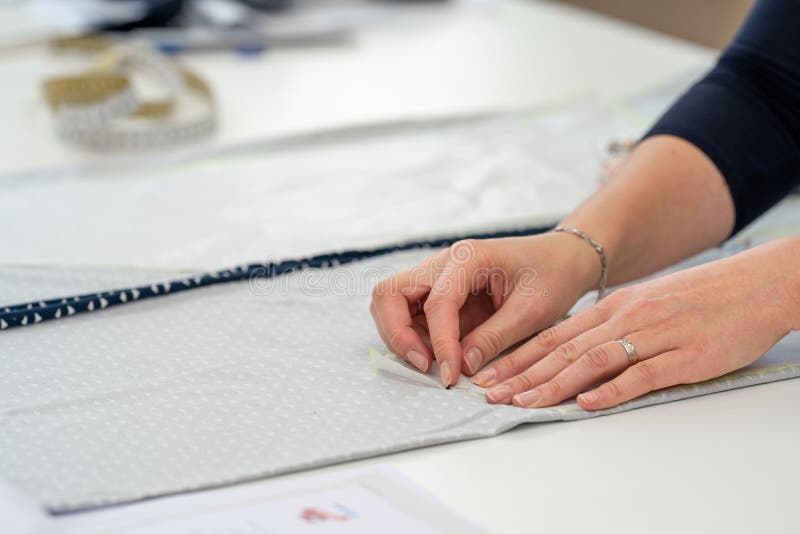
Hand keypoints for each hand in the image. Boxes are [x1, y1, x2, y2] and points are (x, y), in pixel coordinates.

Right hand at [369, 232, 601, 386]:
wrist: (562, 260)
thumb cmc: (552, 277)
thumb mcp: (532, 311)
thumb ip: (494, 338)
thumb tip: (461, 367)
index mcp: (468, 257)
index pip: (437, 303)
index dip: (440, 343)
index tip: (449, 376)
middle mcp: (444, 262)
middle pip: (390, 293)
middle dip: (397, 333)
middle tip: (424, 365)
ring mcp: (437, 276)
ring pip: (392, 303)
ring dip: (401, 336)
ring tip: (431, 362)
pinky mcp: (439, 292)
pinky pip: (409, 314)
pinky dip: (413, 337)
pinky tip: (437, 355)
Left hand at [474, 236, 799, 409]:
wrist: (754, 286)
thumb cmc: (698, 298)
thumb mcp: (644, 304)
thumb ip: (608, 326)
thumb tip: (570, 351)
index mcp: (614, 306)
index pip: (555, 335)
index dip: (519, 357)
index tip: (490, 375)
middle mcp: (626, 318)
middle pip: (564, 349)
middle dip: (522, 374)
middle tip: (490, 393)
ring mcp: (654, 336)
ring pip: (593, 361)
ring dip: (554, 383)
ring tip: (524, 402)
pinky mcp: (685, 356)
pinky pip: (642, 374)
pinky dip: (612, 389)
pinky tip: (587, 402)